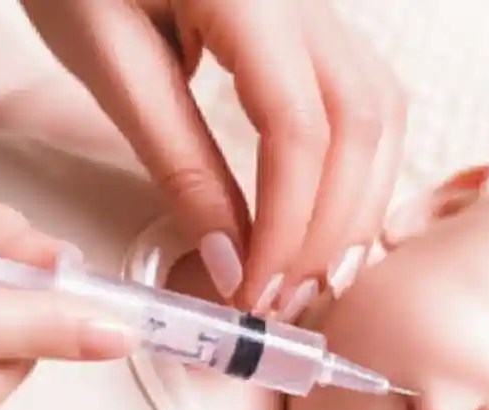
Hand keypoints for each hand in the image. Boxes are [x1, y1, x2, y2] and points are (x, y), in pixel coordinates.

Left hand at [21, 0, 405, 316]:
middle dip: (331, 228)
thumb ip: (175, 157)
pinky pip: (366, 101)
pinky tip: (327, 220)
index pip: (298, 128)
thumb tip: (229, 255)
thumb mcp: (109, 61)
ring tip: (311, 276)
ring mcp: (321, 4)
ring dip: (356, 205)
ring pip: (379, 115)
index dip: (286, 224)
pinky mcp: (318, 22)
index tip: (251, 289)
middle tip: (285, 300)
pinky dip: (356, 171)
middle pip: (361, 125)